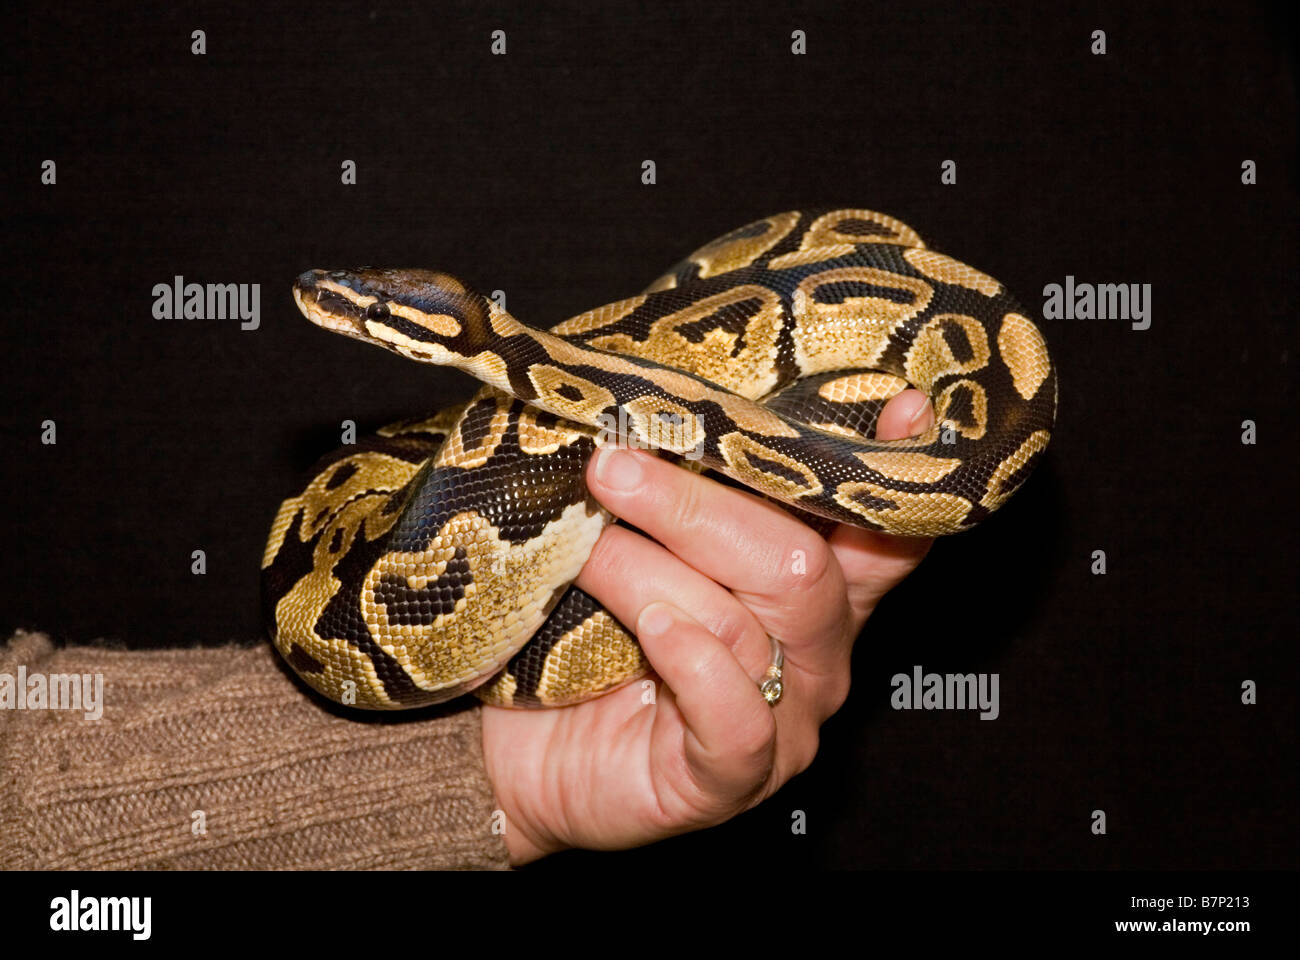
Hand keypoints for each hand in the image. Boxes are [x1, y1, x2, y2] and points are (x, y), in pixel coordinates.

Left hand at [481, 390, 934, 863]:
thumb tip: (657, 403)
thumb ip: (683, 489)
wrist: (518, 747)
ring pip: (742, 622)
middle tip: (613, 467)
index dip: (891, 469)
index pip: (880, 526)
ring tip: (585, 551)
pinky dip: (690, 661)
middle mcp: (817, 652)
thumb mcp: (641, 543)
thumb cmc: (585, 629)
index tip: (902, 405)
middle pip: (797, 562)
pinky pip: (735, 717)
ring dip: (646, 571)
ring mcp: (784, 721)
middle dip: (697, 505)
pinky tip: (648, 629)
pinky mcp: (732, 777)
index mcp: (814, 585)